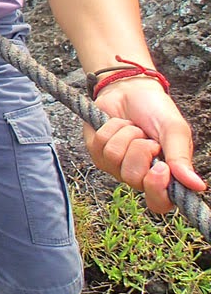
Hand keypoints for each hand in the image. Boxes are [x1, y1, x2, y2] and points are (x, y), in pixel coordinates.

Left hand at [83, 78, 205, 212]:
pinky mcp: (95, 151)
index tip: (161, 168)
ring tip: (135, 129)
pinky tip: (119, 124)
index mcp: (162, 177)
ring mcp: (113, 165)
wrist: (131, 90)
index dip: (157, 190)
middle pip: (132, 177)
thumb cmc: (157, 112)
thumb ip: (181, 158)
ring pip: (113, 157)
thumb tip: (197, 186)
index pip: (158, 203)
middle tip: (148, 138)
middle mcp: (137, 176)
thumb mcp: (174, 131)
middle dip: (140, 149)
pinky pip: (99, 143)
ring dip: (127, 135)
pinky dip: (111, 127)